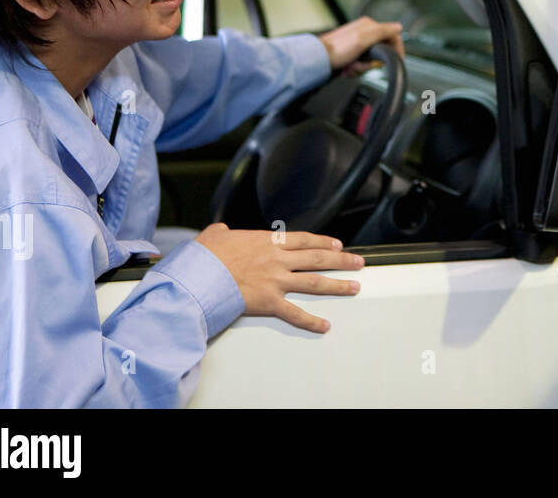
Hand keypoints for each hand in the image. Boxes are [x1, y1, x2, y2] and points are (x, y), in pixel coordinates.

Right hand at [194, 223, 364, 332]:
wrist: (198, 276)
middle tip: (359, 262)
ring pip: (315, 282)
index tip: (338, 243)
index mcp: (267, 242)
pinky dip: (312, 321)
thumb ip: (223, 232)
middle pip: (318, 257)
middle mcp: (278, 260)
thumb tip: (221, 231)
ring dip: (337, 285)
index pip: (304, 239)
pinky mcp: (269, 302)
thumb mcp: (214, 235)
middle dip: (342, 259)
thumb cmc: (204, 257)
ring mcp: (276, 281)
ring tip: (355, 287)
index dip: (324, 241)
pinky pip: (295, 313)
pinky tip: (325, 326)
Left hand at [318, 15, 404, 75]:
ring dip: (361, 67)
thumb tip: (399, 27)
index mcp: (369, 26)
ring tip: (351, 66)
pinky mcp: (352, 53)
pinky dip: (355, 69)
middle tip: (360, 64)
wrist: (318, 60)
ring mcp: (357, 44)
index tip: (398, 59)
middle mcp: (364, 33)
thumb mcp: (362, 39)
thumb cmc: (336, 49)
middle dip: (370, 63)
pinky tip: (347, 68)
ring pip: (370, 60)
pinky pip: (361, 64)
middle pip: (380, 52)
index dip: (397, 48)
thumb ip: (382, 31)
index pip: (392, 36)